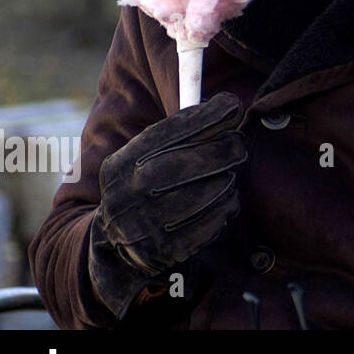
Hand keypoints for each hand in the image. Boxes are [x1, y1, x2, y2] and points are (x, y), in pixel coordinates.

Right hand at [88, 91, 246, 318]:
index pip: (169, 132)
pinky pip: (217, 218)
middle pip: (194, 160)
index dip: (207, 116)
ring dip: (228, 179)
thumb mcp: (143, 158)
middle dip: (226, 147)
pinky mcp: (169, 249)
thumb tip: (227, 104)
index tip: (233, 105)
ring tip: (227, 175)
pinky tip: (223, 200)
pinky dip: (227, 205)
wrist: (115, 247)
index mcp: (121, 165)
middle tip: (237, 144)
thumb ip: (176, 133)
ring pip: (212, 190)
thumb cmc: (144, 187)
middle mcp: (128, 194)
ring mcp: (147, 225)